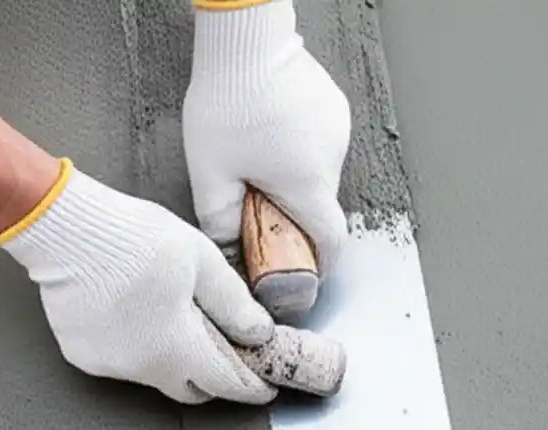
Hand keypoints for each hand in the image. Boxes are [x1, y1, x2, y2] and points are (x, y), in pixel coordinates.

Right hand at [0, 160, 277, 404]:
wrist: (66, 229)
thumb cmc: (130, 239)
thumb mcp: (200, 260)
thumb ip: (233, 303)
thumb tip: (258, 332)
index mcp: (175, 348)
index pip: (225, 383)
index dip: (250, 386)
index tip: (263, 384)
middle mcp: (140, 368)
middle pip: (189, 388)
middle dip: (211, 377)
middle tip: (224, 353)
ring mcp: (107, 364)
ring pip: (153, 374)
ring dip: (169, 357)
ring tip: (172, 317)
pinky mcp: (82, 354)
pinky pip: (120, 361)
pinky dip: (134, 347)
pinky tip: (134, 313)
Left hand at [183, 0, 350, 274]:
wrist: (246, 41)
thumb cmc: (228, 103)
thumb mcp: (211, 174)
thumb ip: (220, 222)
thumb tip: (229, 251)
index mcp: (308, 185)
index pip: (330, 241)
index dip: (317, 263)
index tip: (301, 270)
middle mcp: (332, 159)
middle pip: (318, 205)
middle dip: (289, 212)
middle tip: (253, 201)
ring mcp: (337, 129)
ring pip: (316, 171)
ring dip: (291, 176)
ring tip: (254, 158)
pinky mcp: (333, 106)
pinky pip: (316, 141)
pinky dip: (296, 147)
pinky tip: (267, 131)